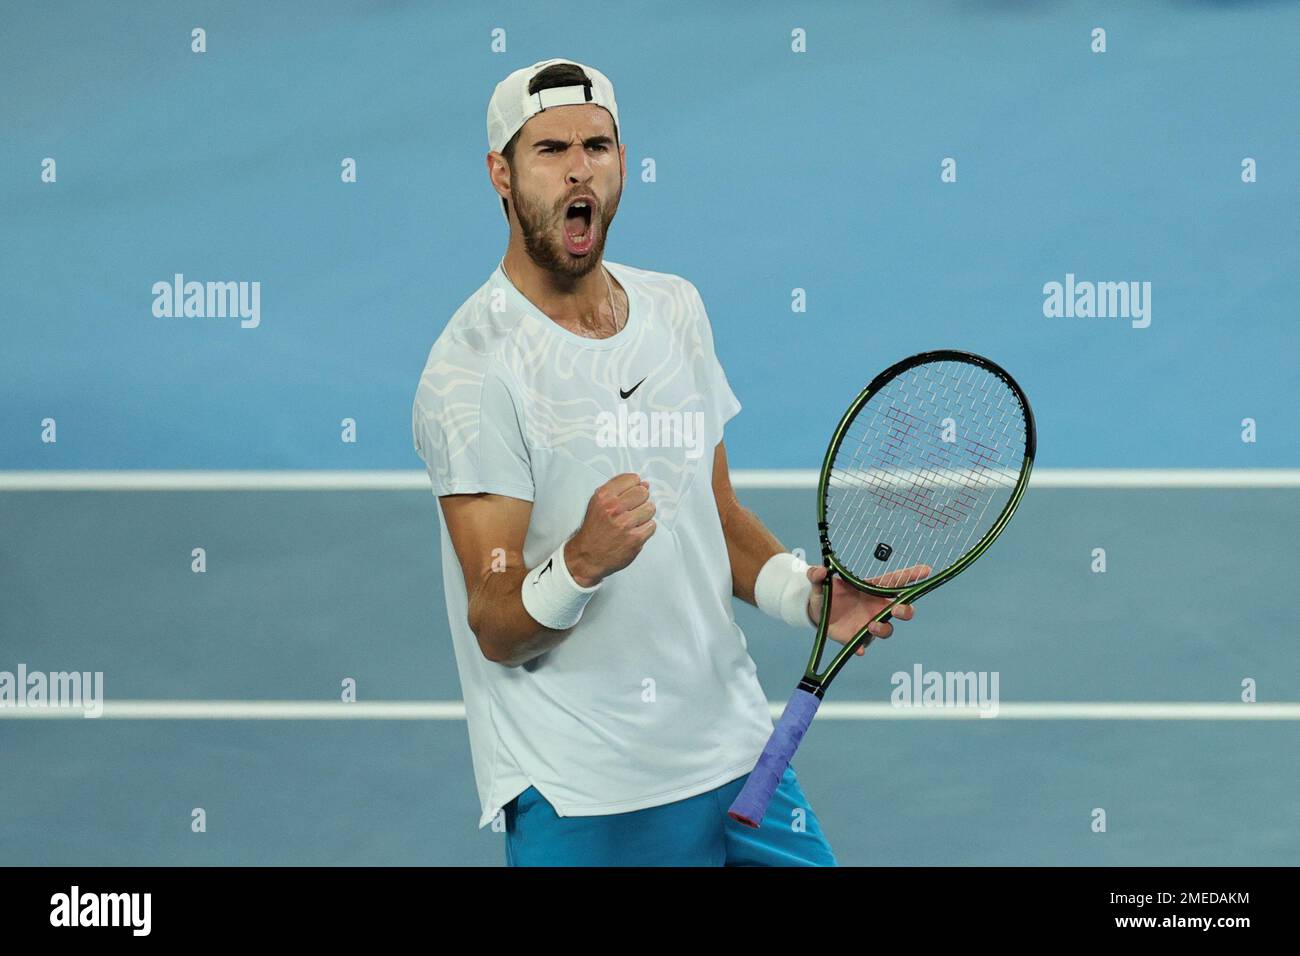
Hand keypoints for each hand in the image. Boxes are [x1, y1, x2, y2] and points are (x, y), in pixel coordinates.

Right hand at [564, 473, 656, 586]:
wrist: (587, 555)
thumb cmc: (594, 530)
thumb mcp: (598, 503)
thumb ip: (619, 491)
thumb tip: (644, 484)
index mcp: (603, 496)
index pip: (632, 479)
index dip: (634, 486)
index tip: (630, 494)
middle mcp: (613, 508)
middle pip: (643, 492)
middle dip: (640, 500)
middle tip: (632, 510)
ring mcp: (625, 524)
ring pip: (650, 508)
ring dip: (644, 515)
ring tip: (633, 522)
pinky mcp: (635, 539)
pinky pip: (652, 525)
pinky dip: (646, 529)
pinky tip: (634, 532)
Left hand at [805, 563, 930, 655]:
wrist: (816, 612)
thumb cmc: (827, 593)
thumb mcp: (819, 583)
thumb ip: (817, 575)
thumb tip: (819, 570)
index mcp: (872, 589)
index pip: (896, 581)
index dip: (912, 575)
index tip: (926, 570)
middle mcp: (876, 607)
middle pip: (902, 609)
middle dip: (905, 611)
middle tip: (898, 610)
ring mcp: (869, 623)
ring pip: (887, 629)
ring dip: (884, 629)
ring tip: (872, 626)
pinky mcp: (857, 639)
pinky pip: (863, 645)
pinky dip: (861, 647)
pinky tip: (858, 650)